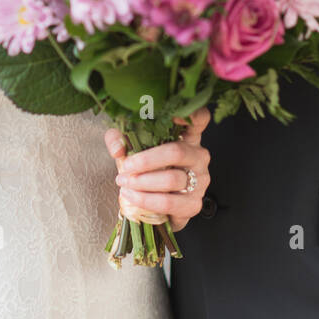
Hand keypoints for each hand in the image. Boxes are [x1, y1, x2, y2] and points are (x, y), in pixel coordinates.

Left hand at [103, 109, 210, 232]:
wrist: (155, 204)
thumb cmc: (146, 170)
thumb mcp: (132, 148)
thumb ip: (120, 139)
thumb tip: (118, 148)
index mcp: (188, 137)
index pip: (200, 119)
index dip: (192, 115)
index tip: (174, 115)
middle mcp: (198, 156)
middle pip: (176, 152)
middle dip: (145, 161)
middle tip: (126, 167)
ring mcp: (200, 180)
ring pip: (171, 179)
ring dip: (142, 182)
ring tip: (124, 183)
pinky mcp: (194, 204)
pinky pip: (169, 202)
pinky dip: (146, 200)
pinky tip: (133, 196)